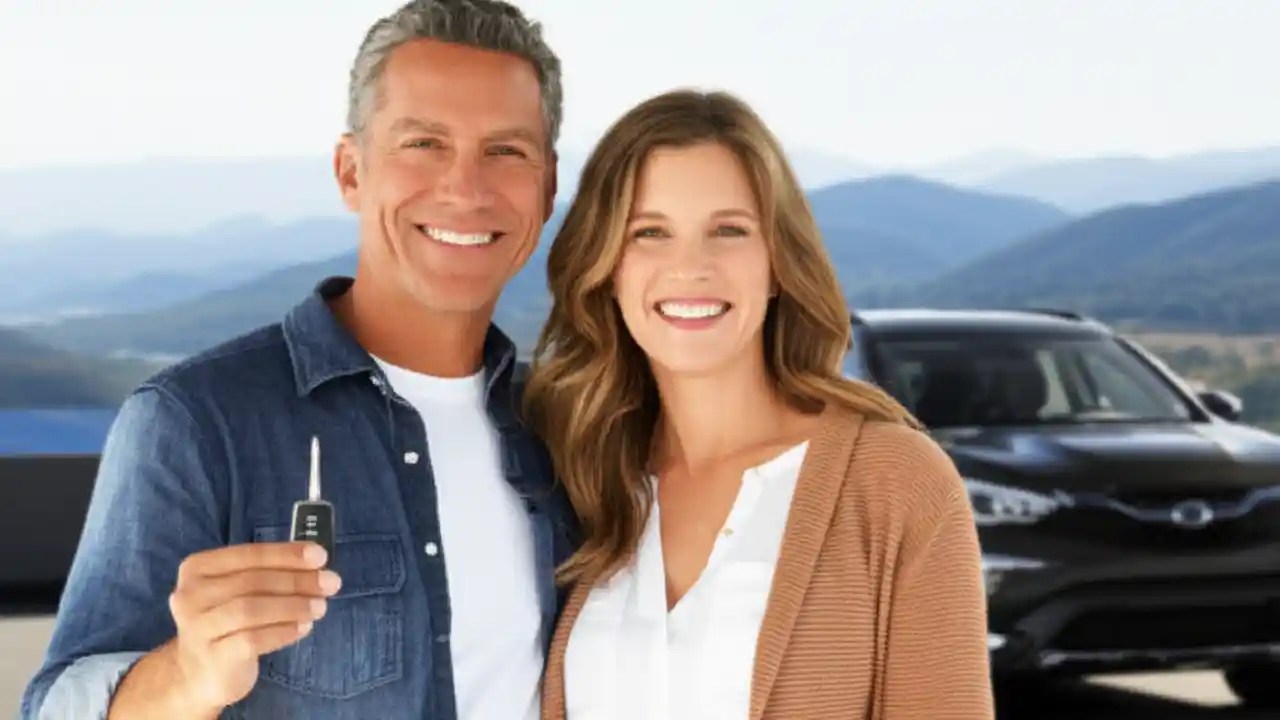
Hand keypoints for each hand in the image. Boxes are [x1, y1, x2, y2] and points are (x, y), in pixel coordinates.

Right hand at [164, 541, 340, 712]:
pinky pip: (253, 639)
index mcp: (197, 568)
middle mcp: (190, 595)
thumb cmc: (227, 622)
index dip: (286, 554)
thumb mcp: (240, 590)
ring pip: (252, 609)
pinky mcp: (212, 656)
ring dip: (293, 605)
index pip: (248, 554)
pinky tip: (304, 627)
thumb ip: (269, 572)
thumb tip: (316, 561)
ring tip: (320, 607)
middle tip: (330, 583)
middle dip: (297, 580)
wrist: (198, 673)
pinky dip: (284, 631)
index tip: (320, 556)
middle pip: (253, 581)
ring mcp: (198, 628)